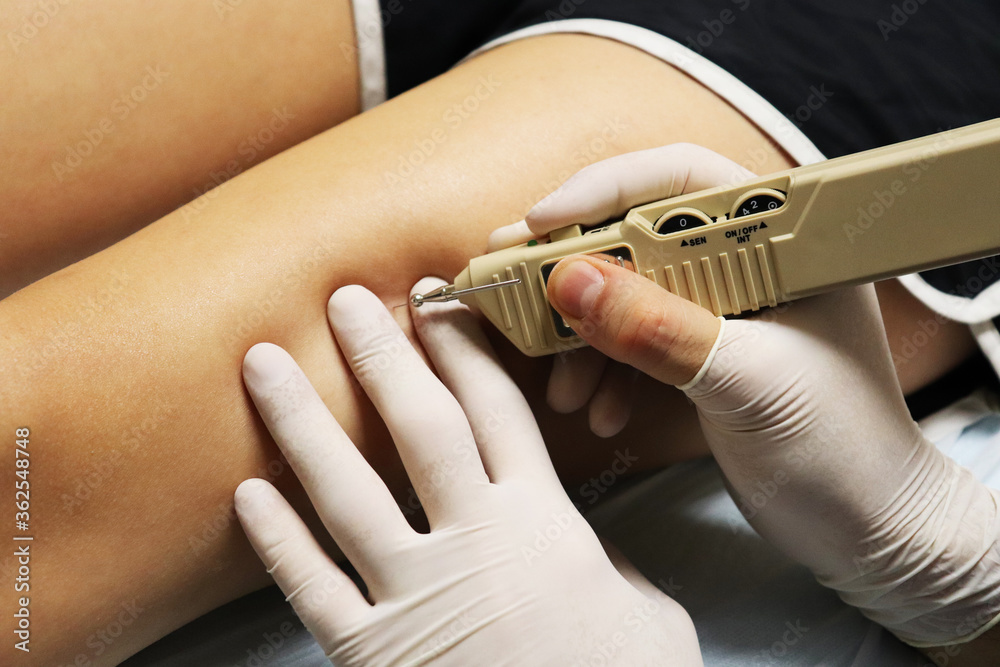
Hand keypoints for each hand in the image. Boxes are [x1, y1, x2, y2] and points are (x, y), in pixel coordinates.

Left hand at [233, 282, 701, 665]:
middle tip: (344, 300)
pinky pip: (312, 587)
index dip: (464, 352)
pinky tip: (249, 494)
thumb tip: (574, 529)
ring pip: (347, 492)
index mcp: (544, 523)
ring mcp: (417, 597)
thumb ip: (600, 555)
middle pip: (420, 430)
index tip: (435, 302)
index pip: (497, 413)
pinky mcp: (372, 653)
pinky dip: (277, 540)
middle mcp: (476, 543)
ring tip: (263, 363)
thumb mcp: (645, 610)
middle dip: (380, 356)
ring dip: (303, 423)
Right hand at [540, 147, 999, 650]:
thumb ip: (657, 328)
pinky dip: (607, 372)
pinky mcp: (705, 354)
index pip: (683, 181)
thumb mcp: (746, 381)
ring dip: (584, 335)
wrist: (871, 530)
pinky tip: (598, 412)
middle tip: (509, 286)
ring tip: (561, 386)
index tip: (538, 224)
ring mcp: (725, 309)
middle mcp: (752, 262)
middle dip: (576, 270)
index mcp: (785, 241)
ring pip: (629, 293)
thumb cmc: (839, 448)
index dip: (605, 190)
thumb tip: (566, 280)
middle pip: (641, 235)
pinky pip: (636, 342)